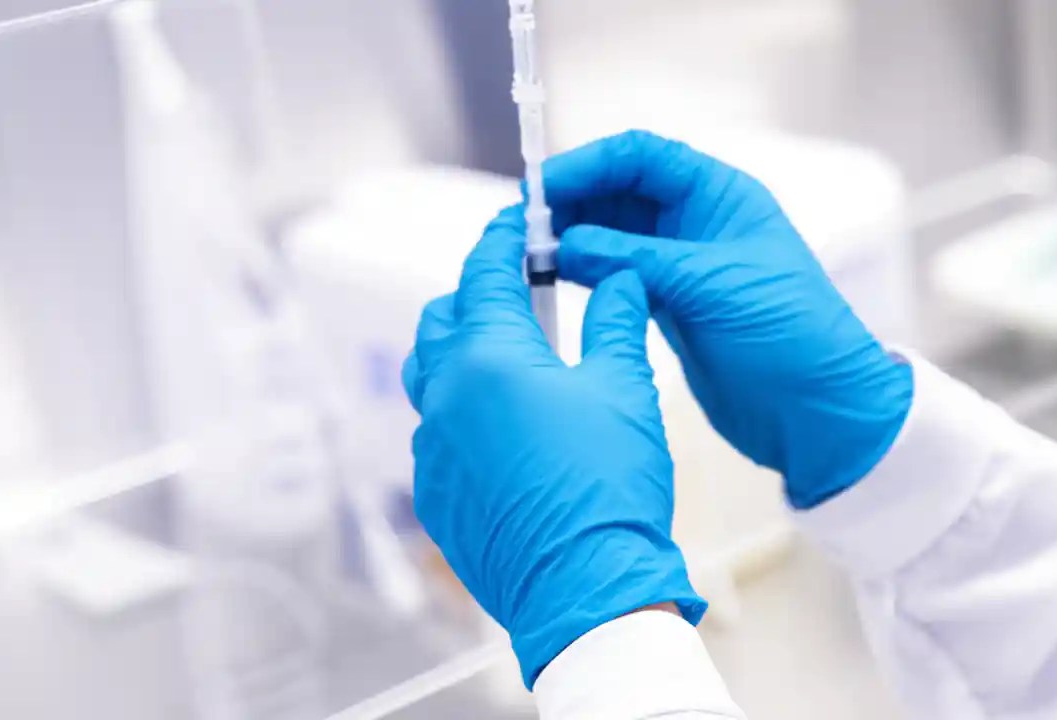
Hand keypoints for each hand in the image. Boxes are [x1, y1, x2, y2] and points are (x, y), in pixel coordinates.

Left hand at [402, 206, 704, 687]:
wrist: (587, 588)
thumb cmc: (609, 490)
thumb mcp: (627, 390)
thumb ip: (617, 323)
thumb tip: (621, 281)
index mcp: (489, 357)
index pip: (484, 272)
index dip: (503, 239)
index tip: (516, 222)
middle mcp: (445, 396)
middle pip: (442, 318)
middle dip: (474, 294)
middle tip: (517, 292)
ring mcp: (431, 448)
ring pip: (429, 376)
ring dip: (460, 353)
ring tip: (507, 359)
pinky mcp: (434, 493)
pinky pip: (433, 433)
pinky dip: (460, 412)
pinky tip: (503, 428)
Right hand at [545, 130, 913, 508]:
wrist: (820, 412)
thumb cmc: (791, 336)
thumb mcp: (709, 286)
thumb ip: (633, 259)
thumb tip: (567, 241)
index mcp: (720, 196)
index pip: (641, 157)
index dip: (588, 164)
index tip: (541, 188)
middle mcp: (697, 222)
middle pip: (617, 191)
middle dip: (569, 203)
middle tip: (520, 226)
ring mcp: (680, 265)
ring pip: (609, 234)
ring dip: (569, 240)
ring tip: (527, 255)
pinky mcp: (668, 305)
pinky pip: (613, 275)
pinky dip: (582, 274)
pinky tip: (551, 281)